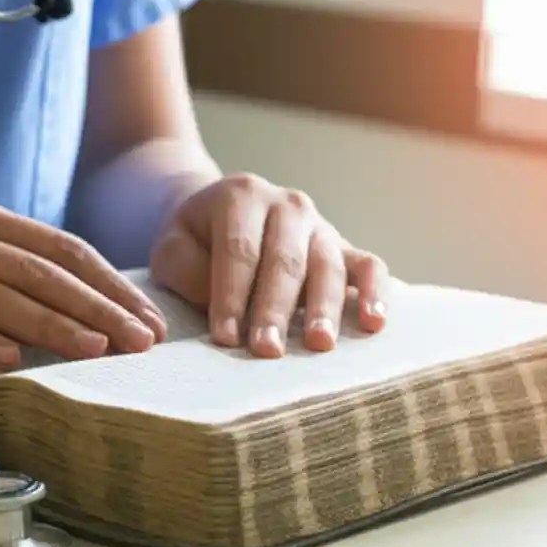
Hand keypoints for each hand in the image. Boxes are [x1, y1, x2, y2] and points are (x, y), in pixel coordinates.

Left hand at [148, 173, 388, 356]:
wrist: (223, 214)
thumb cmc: (195, 241)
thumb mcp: (172, 247)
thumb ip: (186, 269)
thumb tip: (219, 307)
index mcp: (241, 196)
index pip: (239, 250)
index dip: (231, 295)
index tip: (225, 338)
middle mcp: (287, 204)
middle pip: (284, 260)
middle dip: (274, 309)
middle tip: (266, 351)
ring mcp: (320, 225)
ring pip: (327, 265)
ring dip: (324, 307)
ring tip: (318, 344)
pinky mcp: (345, 247)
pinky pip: (369, 265)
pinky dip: (375, 292)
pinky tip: (374, 321)